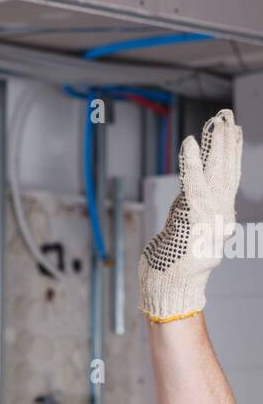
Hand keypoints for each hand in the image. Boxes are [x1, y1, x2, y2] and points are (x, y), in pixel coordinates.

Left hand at [138, 108, 242, 322]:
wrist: (171, 287)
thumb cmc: (175, 267)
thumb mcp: (191, 240)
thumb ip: (202, 224)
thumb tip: (222, 224)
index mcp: (219, 217)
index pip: (228, 178)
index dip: (232, 154)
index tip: (233, 131)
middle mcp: (219, 214)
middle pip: (227, 171)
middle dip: (228, 143)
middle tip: (228, 116)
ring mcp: (209, 215)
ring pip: (216, 172)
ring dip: (217, 145)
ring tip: (217, 122)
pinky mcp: (193, 216)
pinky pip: (193, 182)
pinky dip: (192, 161)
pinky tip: (190, 142)